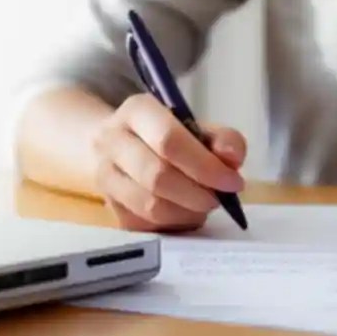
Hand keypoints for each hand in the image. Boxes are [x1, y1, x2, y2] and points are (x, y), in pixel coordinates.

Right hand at [91, 94, 246, 231]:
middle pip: (157, 176)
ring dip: (186, 212)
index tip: (232, 181)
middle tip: (218, 199)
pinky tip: (185, 213)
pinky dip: (173, 224)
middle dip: (197, 193)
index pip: (169, 141)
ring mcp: (104, 176)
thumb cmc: (163, 136)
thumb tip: (232, 159)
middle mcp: (112, 141)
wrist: (115, 146)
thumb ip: (222, 140)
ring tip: (203, 206)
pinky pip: (145, 224)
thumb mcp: (196, 127)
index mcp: (137, 111)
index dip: (205, 166)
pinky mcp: (109, 206)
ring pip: (149, 205)